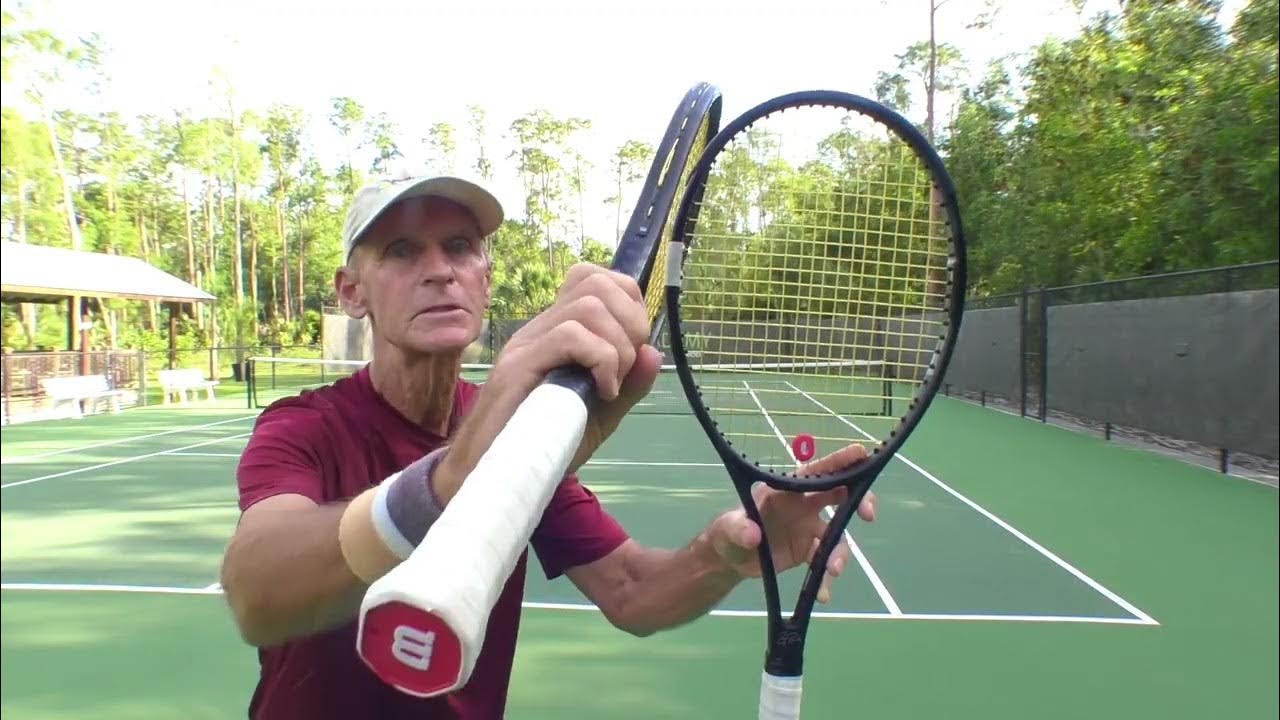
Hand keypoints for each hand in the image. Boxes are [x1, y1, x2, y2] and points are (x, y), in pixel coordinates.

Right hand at [435, 263, 659, 501]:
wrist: (489, 477)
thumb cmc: (540, 446)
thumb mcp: (599, 415)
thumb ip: (628, 386)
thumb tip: (654, 353)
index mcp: (557, 332)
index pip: (594, 279)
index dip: (629, 302)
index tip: (634, 348)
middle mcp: (540, 329)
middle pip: (596, 282)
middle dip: (630, 322)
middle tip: (626, 368)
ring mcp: (527, 344)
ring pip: (588, 305)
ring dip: (617, 346)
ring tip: (612, 385)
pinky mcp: (518, 366)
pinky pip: (571, 336)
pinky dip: (602, 362)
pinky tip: (602, 393)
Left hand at [707, 443, 877, 603]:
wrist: (730, 560)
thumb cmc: (727, 534)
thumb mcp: (727, 530)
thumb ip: (740, 529)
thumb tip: (754, 535)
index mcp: (785, 490)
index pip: (815, 471)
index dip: (838, 461)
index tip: (860, 455)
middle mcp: (802, 505)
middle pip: (839, 495)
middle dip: (859, 499)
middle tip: (868, 514)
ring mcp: (808, 527)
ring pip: (837, 534)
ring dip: (841, 552)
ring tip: (834, 570)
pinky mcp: (808, 550)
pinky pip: (825, 561)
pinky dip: (827, 577)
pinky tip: (823, 594)